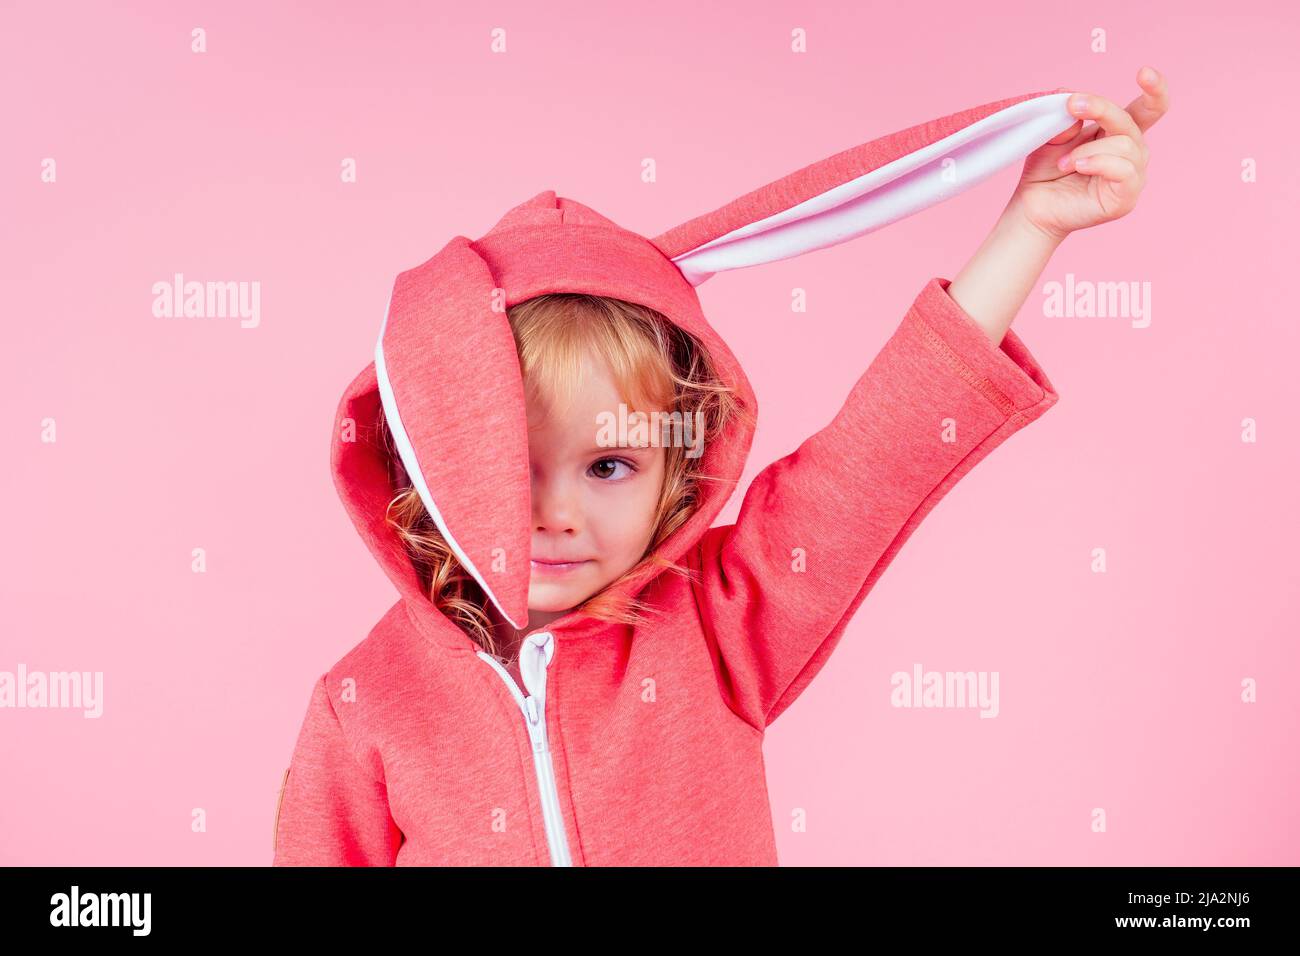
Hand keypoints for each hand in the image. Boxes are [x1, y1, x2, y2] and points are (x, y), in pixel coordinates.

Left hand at [1007, 66, 1170, 242]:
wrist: (1033, 206)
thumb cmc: (1045, 170)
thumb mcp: (1052, 135)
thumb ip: (1067, 117)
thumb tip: (1076, 100)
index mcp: (1119, 132)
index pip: (1149, 108)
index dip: (1155, 89)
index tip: (1144, 71)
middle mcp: (1132, 152)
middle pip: (1129, 120)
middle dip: (1100, 108)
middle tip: (1071, 105)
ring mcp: (1132, 175)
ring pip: (1124, 145)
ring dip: (1087, 149)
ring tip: (1064, 162)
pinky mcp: (1126, 197)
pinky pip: (1124, 170)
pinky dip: (1097, 162)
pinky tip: (1077, 166)